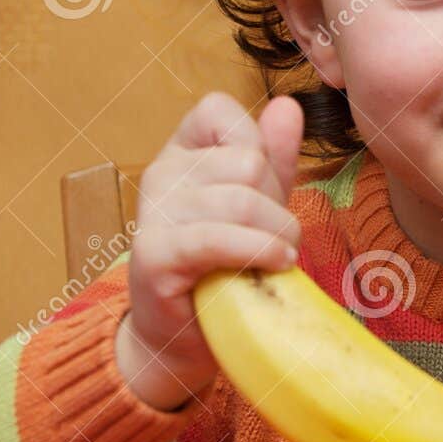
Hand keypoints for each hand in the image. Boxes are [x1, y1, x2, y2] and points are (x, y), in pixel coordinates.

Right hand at [115, 92, 303, 409]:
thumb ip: (274, 157)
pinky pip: (218, 238)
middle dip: (276, 202)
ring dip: (277, 234)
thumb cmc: (226, 266)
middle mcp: (161, 174)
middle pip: (247, 161)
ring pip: (241, 199)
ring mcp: (154, 214)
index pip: (219, 109)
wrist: (187, 336)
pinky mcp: (155, 255)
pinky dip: (258, 251)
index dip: (257, 146)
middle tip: (274, 238)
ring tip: (279, 258)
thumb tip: (288, 105)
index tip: (262, 190)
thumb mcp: (259, 204)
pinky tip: (276, 265)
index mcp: (181, 152)